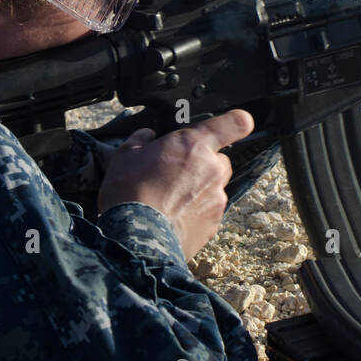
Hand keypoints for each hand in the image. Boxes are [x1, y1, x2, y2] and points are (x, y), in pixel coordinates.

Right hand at [96, 110, 253, 259]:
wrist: (137, 238)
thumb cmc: (129, 193)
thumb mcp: (124, 156)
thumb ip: (141, 140)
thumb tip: (147, 135)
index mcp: (194, 145)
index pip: (234, 124)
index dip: (236, 122)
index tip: (236, 124)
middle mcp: (212, 168)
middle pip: (220, 160)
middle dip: (203, 164)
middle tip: (178, 173)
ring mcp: (216, 197)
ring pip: (214, 187)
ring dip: (198, 190)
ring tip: (170, 200)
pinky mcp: (214, 222)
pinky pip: (209, 211)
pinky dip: (196, 212)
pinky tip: (174, 216)